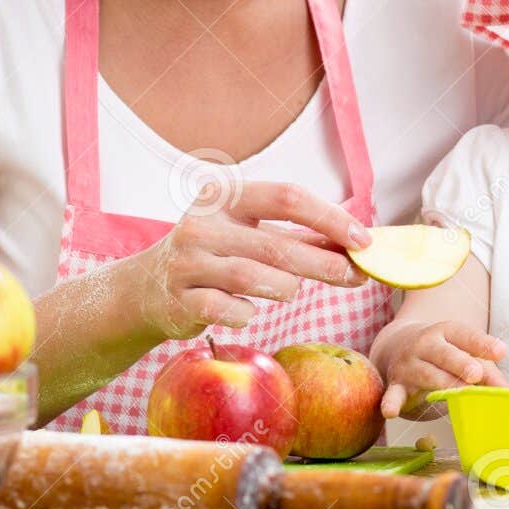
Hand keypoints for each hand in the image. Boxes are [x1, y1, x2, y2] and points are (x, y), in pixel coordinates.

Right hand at [120, 181, 369, 341]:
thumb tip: (357, 246)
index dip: (330, 218)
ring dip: (285, 288)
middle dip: (323, 263)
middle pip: (277, 243)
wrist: (145, 288)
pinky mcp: (179, 299)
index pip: (287, 196)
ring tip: (290, 291)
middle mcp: (203, 223)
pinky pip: (228, 310)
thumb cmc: (214, 255)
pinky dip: (246, 313)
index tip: (363, 239)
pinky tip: (247, 310)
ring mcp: (187, 262)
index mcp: (225, 196)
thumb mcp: (250, 235)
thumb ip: (299, 239)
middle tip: (357, 276)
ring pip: (254, 277)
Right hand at [380, 321, 507, 417]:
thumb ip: (488, 372)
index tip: (500, 352)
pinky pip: (393, 394)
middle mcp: (426, 344)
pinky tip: (390, 412)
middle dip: (460, 363)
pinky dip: (391, 402)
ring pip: (426, 373)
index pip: (466, 335)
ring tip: (454, 392)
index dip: (483, 344)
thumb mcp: (463, 354)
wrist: (396, 345)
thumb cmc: (442, 353)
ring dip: (440, 382)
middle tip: (476, 373)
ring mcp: (409, 363)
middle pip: (445, 353)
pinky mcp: (396, 384)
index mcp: (447, 332)